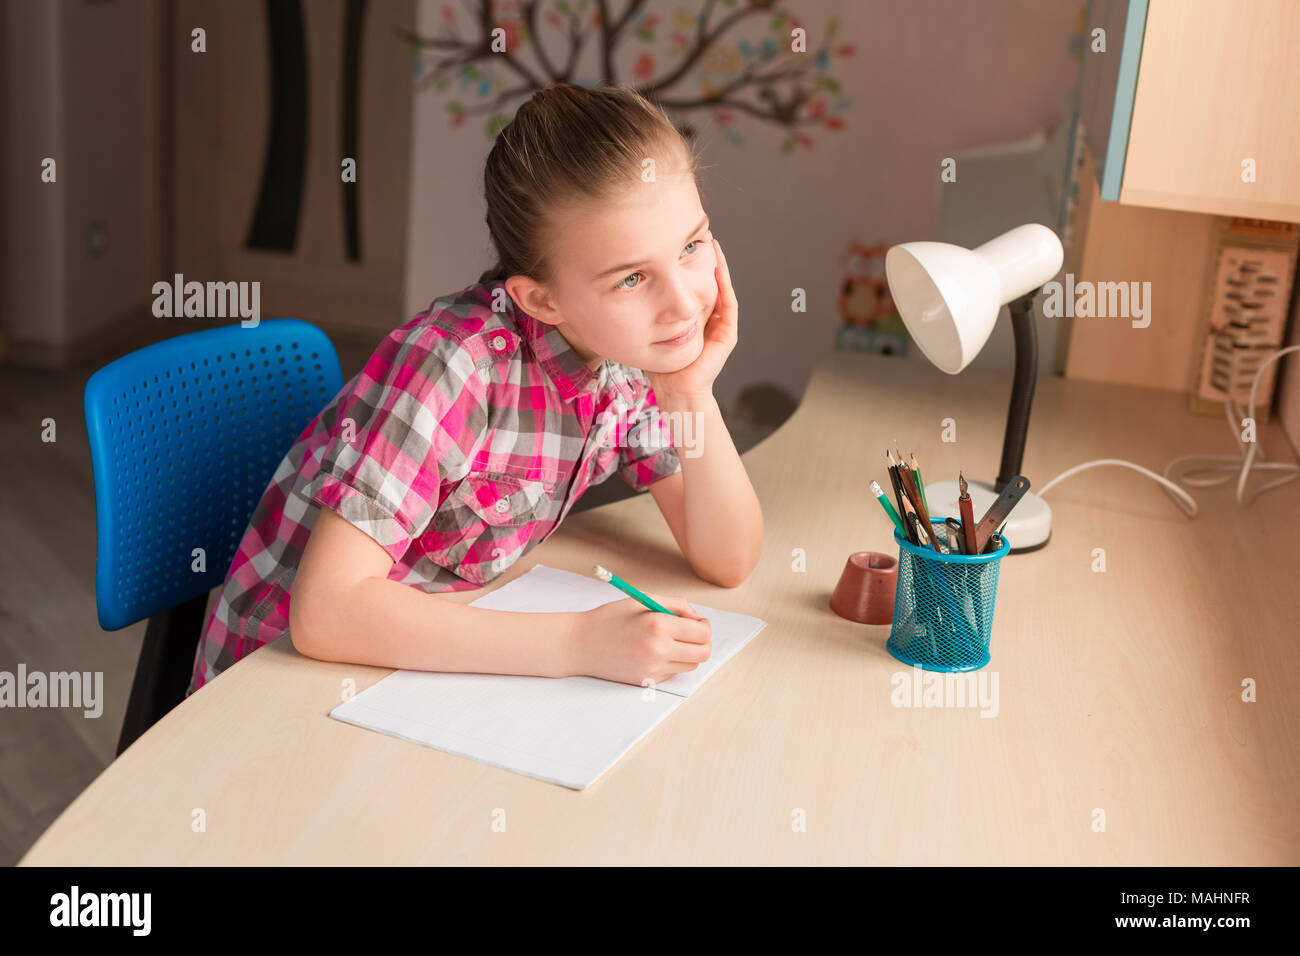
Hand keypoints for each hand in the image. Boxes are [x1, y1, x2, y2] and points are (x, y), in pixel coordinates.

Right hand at [568, 594, 711, 686]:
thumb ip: (676, 605)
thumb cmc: (610, 618)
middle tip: (691, 633)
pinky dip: (671, 662)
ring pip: (691, 665)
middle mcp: (658, 650)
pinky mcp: (647, 681)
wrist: (580, 644)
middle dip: (702, 642)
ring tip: (670, 641)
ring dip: (688, 653)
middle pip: (703, 653)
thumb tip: (698, 618)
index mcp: (658, 625)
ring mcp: (653, 669)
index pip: (702, 633)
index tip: (697, 622)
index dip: (704, 626)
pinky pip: (673, 672)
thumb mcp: (643, 600)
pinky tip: (654, 651)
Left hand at [647, 237, 737, 403]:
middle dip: (703, 259)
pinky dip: (724, 283)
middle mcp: (708, 319)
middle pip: (708, 282)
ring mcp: (720, 326)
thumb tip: (623, 292)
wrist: (674, 392)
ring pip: (720, 288)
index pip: (693, 286)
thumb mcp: (648, 331)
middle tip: (697, 234)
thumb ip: (644, 314)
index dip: (687, 265)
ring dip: (717, 265)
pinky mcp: (726, 334)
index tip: (677, 243)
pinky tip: (717, 265)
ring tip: (711, 242)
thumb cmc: (659, 368)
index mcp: (692, 319)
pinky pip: (728, 303)